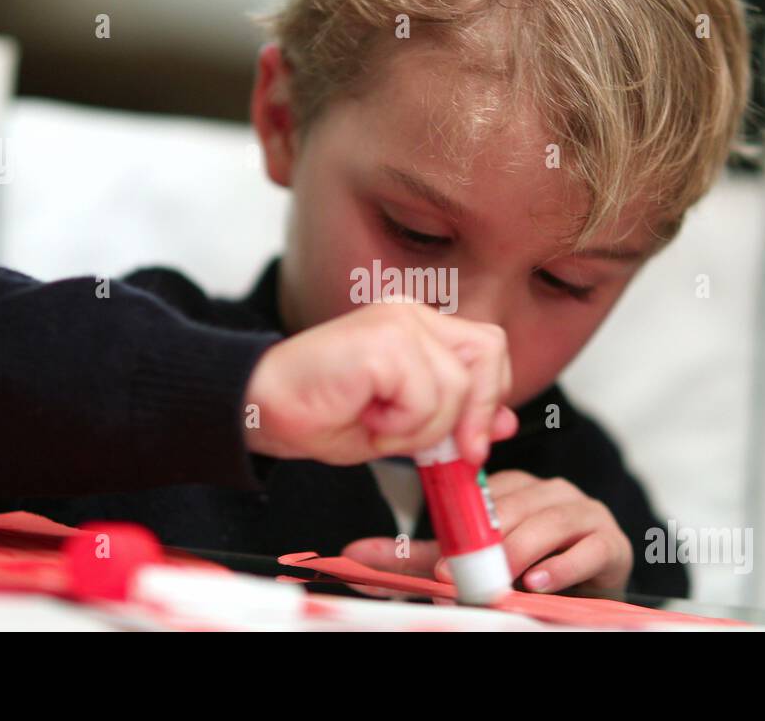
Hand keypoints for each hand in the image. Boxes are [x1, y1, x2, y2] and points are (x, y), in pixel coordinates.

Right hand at [243, 301, 517, 465]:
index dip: (492, 398)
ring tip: (377, 424)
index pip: (488, 349)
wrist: (259, 409)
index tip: (473, 443)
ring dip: (421, 427)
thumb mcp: (404, 424)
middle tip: (441, 449)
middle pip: (488, 353)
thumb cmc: (320, 413)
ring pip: (456, 387)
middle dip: (474, 411)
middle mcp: (411, 314)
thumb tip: (504, 423)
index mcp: (418, 326)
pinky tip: (365, 417)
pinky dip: (400, 425)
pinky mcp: (384, 340)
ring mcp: (398, 322)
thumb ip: (453, 415)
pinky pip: (425, 397)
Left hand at [344, 469, 632, 593]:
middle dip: (491, 548)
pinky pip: (589, 548)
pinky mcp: (610, 542)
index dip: (464, 530)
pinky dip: (562, 567)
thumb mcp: (465, 566)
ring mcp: (583, 512)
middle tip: (468, 579)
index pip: (488, 498)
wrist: (583, 603)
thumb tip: (354, 553)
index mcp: (515, 489)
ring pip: (551, 523)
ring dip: (523, 554)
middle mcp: (550, 492)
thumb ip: (416, 559)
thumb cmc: (521, 576)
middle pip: (518, 509)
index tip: (443, 568)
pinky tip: (538, 582)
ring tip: (505, 580)